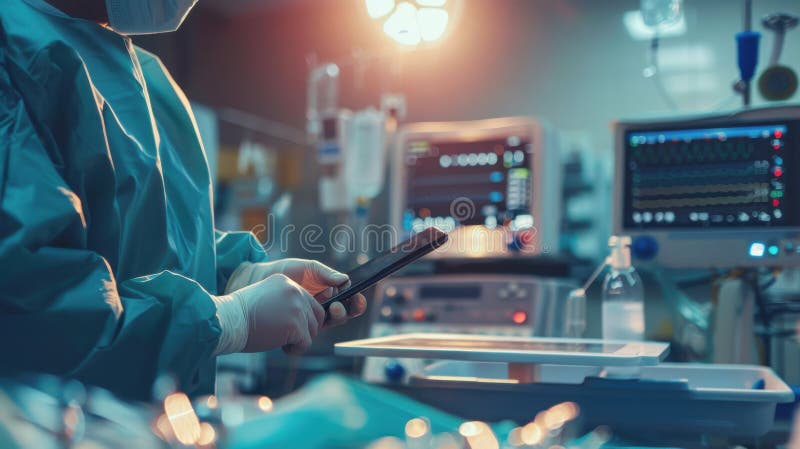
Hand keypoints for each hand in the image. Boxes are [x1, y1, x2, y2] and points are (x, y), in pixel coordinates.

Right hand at [216, 274, 324, 354]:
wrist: (227, 322)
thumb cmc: (240, 316)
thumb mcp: (266, 298)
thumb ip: (285, 302)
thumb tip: (302, 319)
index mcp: (286, 282)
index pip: (309, 301)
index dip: (302, 318)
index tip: (287, 326)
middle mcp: (295, 291)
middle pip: (317, 314)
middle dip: (306, 329)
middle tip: (289, 337)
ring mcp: (297, 307)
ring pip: (313, 330)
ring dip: (300, 340)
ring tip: (281, 342)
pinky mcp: (295, 325)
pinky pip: (306, 343)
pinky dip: (296, 350)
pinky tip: (281, 347)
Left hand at [225, 259, 366, 325]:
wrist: (257, 280)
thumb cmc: (282, 270)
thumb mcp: (306, 268)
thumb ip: (325, 273)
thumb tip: (346, 280)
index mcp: (328, 292)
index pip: (348, 301)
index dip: (356, 302)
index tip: (358, 298)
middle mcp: (321, 307)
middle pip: (342, 316)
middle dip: (345, 312)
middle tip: (337, 307)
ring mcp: (309, 319)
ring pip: (327, 326)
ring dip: (332, 321)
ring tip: (328, 311)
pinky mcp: (295, 328)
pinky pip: (307, 336)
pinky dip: (309, 334)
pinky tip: (307, 324)